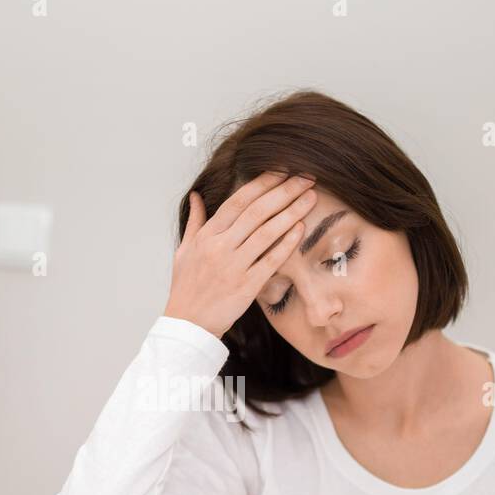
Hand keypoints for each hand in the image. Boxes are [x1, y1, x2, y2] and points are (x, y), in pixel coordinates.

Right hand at [164, 171, 316, 339]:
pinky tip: (301, 229)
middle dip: (284, 191)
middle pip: (257, 211)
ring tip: (310, 197)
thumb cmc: (186, 288)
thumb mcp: (184, 251)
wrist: (188, 325)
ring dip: (291, 212)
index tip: (283, 170)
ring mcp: (233, 266)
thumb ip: (195, 222)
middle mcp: (219, 247)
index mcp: (207, 235)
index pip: (238, 200)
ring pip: (267, 232)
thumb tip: (197, 196)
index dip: (262, 183)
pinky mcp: (246, 286)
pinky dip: (286, 244)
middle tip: (306, 177)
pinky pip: (271, 260)